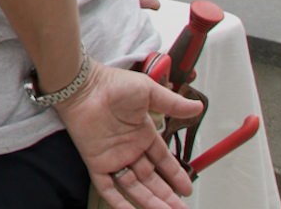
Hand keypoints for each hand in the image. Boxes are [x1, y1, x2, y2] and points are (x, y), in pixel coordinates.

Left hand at [55, 61, 203, 208]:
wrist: (82, 86)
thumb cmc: (112, 84)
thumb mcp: (149, 92)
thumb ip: (173, 104)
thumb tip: (198, 107)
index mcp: (142, 133)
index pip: (162, 161)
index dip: (175, 175)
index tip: (187, 189)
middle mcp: (129, 148)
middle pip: (151, 179)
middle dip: (167, 195)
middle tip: (181, 208)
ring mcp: (113, 157)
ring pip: (134, 186)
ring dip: (150, 201)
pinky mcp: (96, 162)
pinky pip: (107, 187)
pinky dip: (118, 201)